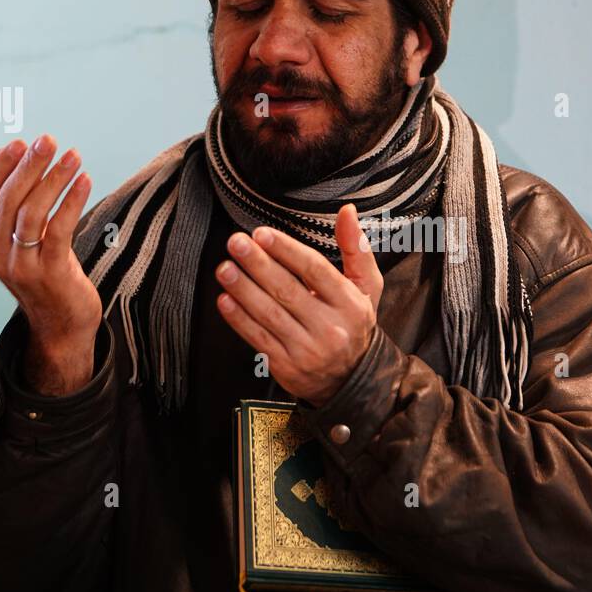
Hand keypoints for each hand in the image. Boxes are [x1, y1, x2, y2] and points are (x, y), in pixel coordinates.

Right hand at [0, 134, 101, 392]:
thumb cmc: (48, 275)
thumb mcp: (26, 238)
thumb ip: (15, 201)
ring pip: (31, 213)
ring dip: (53, 179)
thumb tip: (5, 152)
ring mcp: (21, 265)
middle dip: (28, 166)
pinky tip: (85, 182)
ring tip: (74, 156)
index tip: (19, 142)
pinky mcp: (49, 273)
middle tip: (48, 140)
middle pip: (7, 200)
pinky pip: (58, 230)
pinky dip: (71, 202)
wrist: (62, 326)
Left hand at [215, 203, 382, 405]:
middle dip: (258, 264)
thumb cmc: (354, 324)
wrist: (351, 380)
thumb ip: (356, 248)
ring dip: (243, 289)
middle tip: (236, 243)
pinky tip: (225, 299)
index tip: (262, 234)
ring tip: (225, 268)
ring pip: (269, 314)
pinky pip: (258, 338)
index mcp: (350, 303)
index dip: (286, 251)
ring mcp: (307, 349)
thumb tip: (347, 211)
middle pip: (288, 290)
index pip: (315, 271)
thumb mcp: (367, 287)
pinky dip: (239, 319)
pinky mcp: (287, 366)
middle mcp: (330, 327)